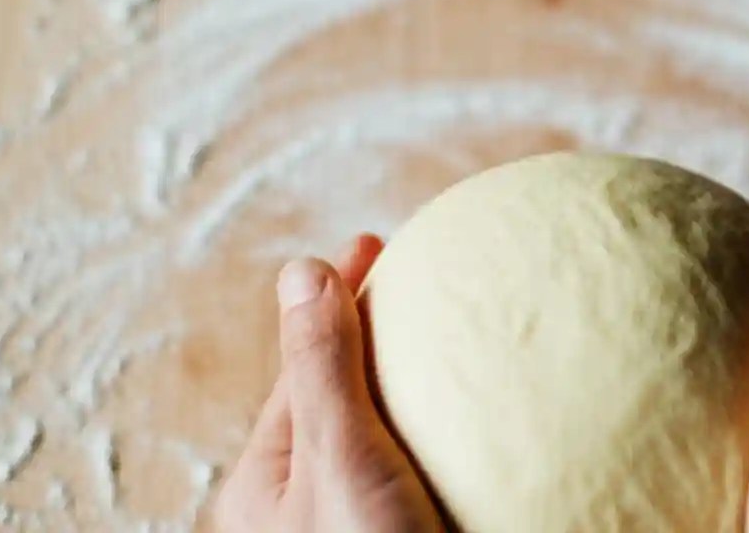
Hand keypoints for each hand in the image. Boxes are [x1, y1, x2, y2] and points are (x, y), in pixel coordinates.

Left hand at [214, 235, 441, 532]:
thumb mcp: (338, 459)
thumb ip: (323, 369)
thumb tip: (302, 269)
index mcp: (265, 480)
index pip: (304, 362)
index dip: (337, 297)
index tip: (373, 244)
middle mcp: (301, 501)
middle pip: (342, 393)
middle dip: (376, 334)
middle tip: (411, 276)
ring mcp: (353, 518)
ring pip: (385, 431)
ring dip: (419, 383)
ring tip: (454, 336)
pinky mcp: (405, 528)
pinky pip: (424, 468)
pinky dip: (450, 432)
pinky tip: (483, 418)